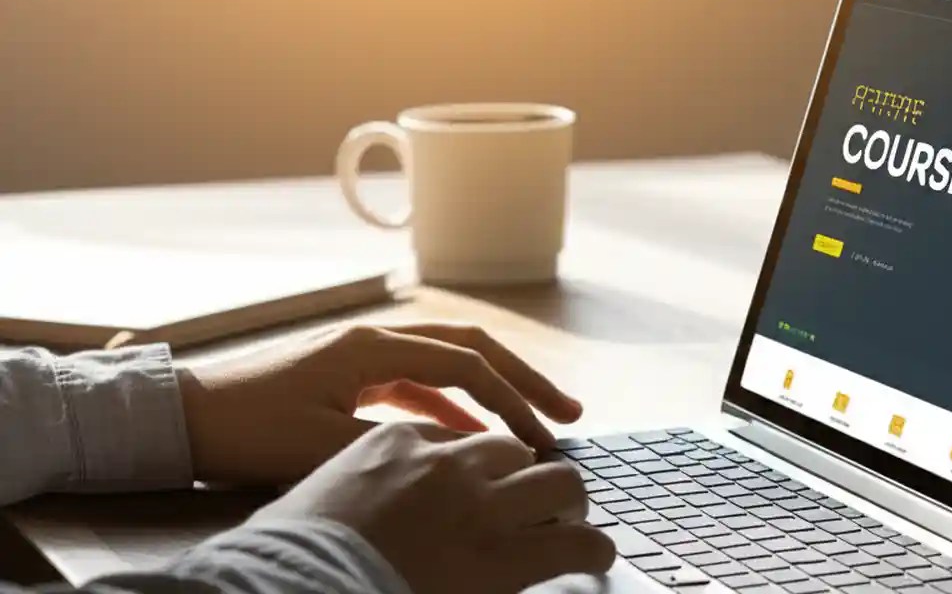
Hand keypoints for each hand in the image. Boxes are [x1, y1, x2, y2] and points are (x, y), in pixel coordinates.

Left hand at [177, 322, 581, 483]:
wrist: (184, 416)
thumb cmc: (245, 428)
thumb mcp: (320, 447)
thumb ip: (393, 448)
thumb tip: (457, 458)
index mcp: (374, 348)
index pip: (467, 367)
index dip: (514, 401)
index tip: (544, 437)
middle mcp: (376, 340)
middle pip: (471, 349)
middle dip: (524, 380)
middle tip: (569, 411)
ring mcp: (365, 356)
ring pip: (449, 366)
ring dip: (492, 393)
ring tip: (532, 424)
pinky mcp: (352, 376)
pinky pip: (419, 386)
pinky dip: (453, 408)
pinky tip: (471, 435)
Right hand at [253, 424, 615, 592]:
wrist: (289, 588)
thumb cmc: (289, 555)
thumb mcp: (317, 494)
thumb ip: (359, 484)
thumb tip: (381, 505)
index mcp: (395, 441)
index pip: (456, 439)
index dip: (478, 463)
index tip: (486, 478)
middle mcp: (445, 462)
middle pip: (512, 450)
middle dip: (530, 471)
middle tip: (540, 495)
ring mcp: (478, 505)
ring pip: (556, 482)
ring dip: (567, 499)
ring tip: (574, 518)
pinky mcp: (503, 557)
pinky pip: (574, 541)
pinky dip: (592, 546)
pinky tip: (596, 553)